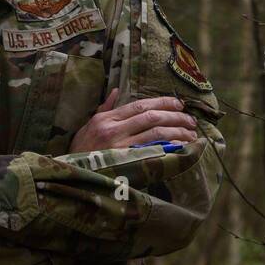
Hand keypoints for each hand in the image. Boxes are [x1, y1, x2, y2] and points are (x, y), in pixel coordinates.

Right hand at [69, 88, 197, 152]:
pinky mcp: (126, 161)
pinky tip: (181, 146)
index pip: (139, 105)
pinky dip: (170, 146)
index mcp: (105, 119)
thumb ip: (105, 108)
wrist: (72, 173)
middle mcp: (113, 129)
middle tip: (190, 120)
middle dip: (175, 116)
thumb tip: (116, 91)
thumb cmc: (81, 150)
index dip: (162, 102)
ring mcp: (119, 146)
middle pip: (151, 116)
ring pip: (156, 132)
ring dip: (178, 131)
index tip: (179, 104)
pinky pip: (154, 150)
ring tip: (191, 134)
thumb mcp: (89, 126)